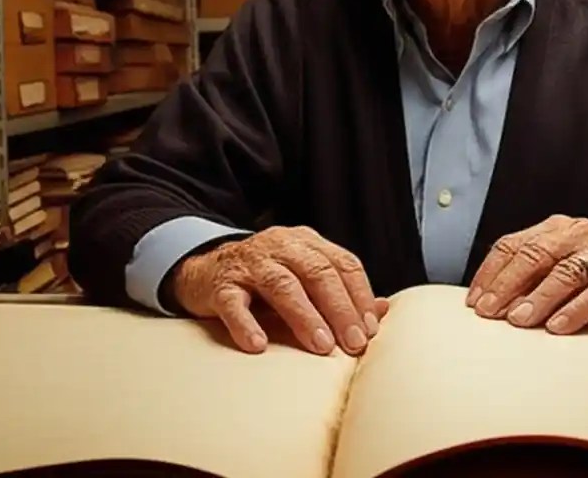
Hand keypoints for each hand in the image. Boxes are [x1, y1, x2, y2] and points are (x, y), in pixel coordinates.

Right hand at [168, 226, 387, 355]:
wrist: (205, 269)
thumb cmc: (265, 281)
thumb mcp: (304, 279)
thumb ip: (342, 293)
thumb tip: (382, 311)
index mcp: (306, 242)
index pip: (342, 263)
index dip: (359, 296)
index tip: (370, 329)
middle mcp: (280, 246)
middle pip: (317, 272)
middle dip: (339, 309)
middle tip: (353, 343)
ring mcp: (249, 264)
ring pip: (281, 285)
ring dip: (305, 317)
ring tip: (321, 346)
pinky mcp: (219, 286)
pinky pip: (233, 303)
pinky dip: (246, 324)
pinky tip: (258, 345)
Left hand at [465, 215, 587, 333]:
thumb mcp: (562, 261)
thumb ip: (531, 275)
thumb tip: (491, 303)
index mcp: (554, 229)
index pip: (513, 245)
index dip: (491, 273)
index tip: (474, 300)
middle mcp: (576, 234)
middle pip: (534, 256)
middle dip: (507, 285)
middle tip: (489, 312)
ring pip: (564, 273)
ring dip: (538, 298)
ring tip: (518, 320)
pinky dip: (574, 310)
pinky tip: (557, 326)